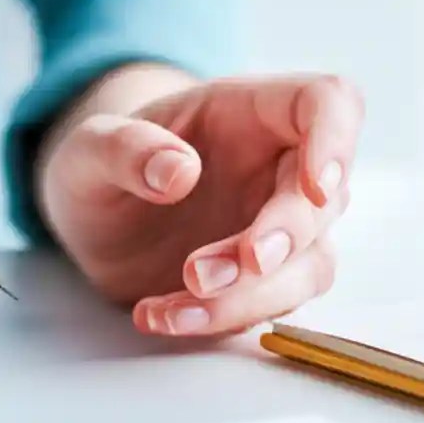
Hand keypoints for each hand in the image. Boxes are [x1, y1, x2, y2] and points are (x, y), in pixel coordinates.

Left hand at [38, 72, 362, 336]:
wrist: (93, 217)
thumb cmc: (99, 164)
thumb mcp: (87, 149)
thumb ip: (124, 149)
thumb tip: (179, 173)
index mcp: (249, 112)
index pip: (327, 103)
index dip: (336, 141)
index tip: (315, 188)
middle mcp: (276, 166)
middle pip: (324, 201)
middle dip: (277, 243)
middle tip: (203, 273)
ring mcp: (276, 225)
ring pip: (310, 266)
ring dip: (251, 296)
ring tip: (176, 306)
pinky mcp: (263, 278)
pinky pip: (267, 306)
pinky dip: (219, 319)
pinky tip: (161, 316)